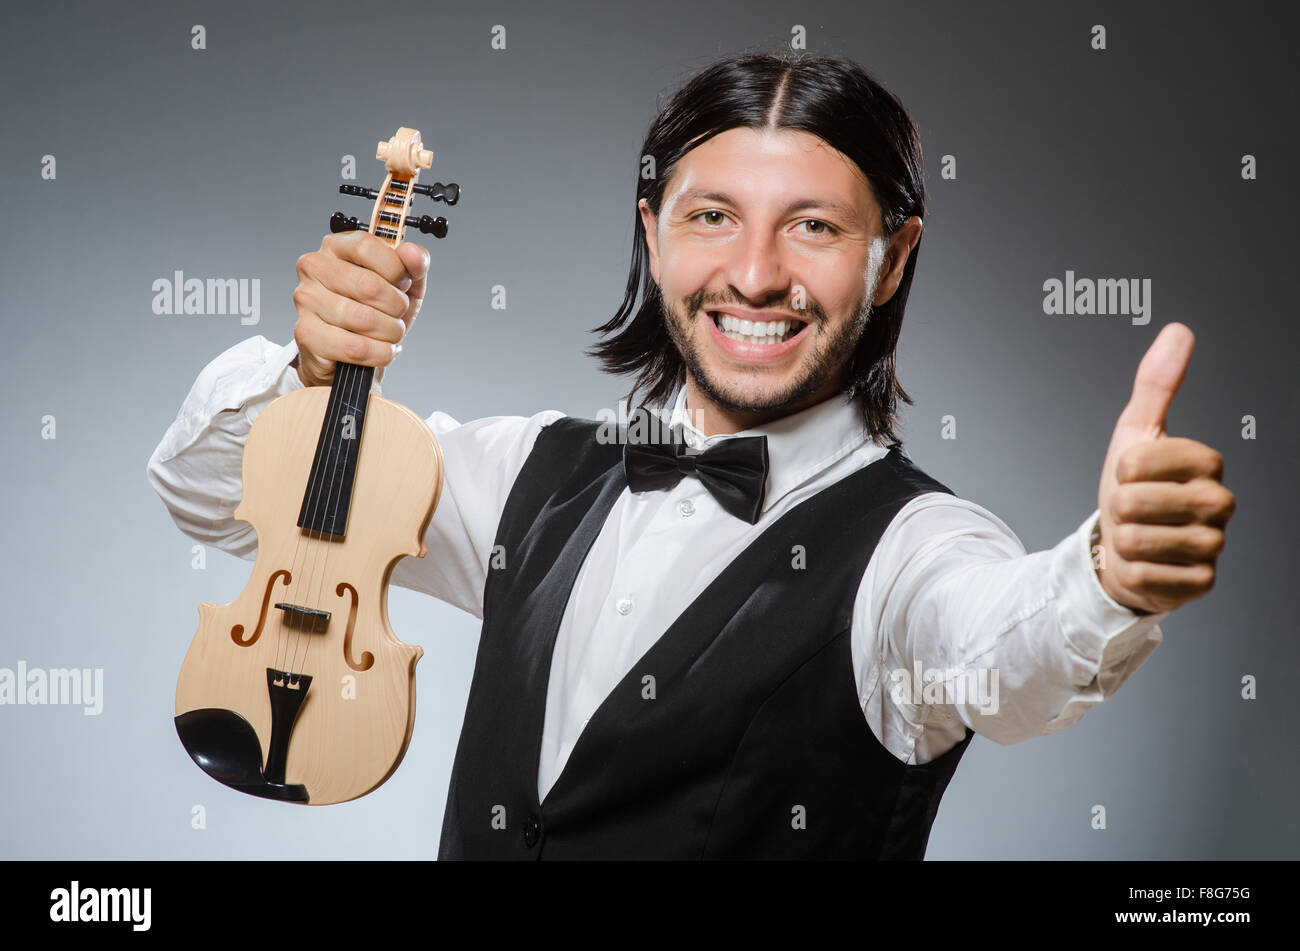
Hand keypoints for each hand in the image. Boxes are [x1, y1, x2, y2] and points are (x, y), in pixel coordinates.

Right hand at [291, 231, 429, 386]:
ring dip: (390, 332)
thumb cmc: (374, 312)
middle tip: (397, 314)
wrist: (350, 356)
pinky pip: (357, 347)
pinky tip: (380, 350)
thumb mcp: (403, 284)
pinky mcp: (307, 333)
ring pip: (364, 319)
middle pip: (369, 285)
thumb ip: (415, 263)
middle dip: (396, 307)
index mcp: (336, 246)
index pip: (366, 246)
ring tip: (389, 333)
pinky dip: (380, 353)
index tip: (402, 283)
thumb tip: (412, 253)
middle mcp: (315, 267)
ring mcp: (307, 300)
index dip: (395, 269)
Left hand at [1094, 322, 1234, 614]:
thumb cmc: (1133, 489)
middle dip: (1119, 508)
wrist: (1127, 548)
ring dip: (1123, 541)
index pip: (1138, 461)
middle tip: (1133, 510)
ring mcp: (1213, 546)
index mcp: (1207, 463)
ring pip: (1136, 540)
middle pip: (1133, 502)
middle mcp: (1219, 503)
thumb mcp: (1136, 433)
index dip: (1121, 470)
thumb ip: (1157, 383)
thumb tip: (1178, 331)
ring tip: (1138, 534)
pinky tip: (1146, 563)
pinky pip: (1145, 574)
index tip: (1132, 475)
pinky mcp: (1200, 583)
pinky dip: (1132, 571)